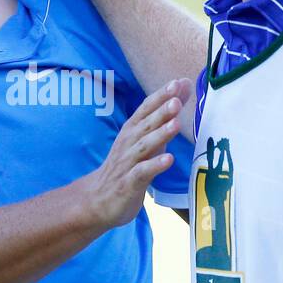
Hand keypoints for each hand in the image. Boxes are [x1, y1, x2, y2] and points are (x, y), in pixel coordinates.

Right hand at [78, 78, 189, 228]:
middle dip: (161, 111)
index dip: (160, 96)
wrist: (99, 199)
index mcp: (132, 131)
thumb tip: (184, 88)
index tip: (177, 82)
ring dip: (160, 134)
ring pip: (144, 146)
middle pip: (145, 124)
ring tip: (176, 124)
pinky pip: (142, 172)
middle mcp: (128, 143)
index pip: (146, 109)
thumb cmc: (128, 165)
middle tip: (176, 99)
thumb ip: (165, 116)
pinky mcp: (128, 183)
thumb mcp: (147, 138)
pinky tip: (169, 159)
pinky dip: (155, 165)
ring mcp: (127, 163)